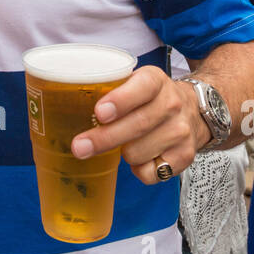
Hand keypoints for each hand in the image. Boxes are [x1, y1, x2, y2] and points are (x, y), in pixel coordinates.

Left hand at [70, 67, 207, 184]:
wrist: (192, 111)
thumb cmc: (149, 99)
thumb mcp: (133, 83)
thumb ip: (108, 90)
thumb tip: (60, 104)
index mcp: (155, 80)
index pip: (142, 87)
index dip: (120, 100)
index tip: (99, 112)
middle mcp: (172, 104)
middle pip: (136, 125)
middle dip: (103, 139)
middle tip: (79, 146)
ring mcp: (181, 131)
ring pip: (137, 152)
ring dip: (122, 153)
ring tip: (125, 143)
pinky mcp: (184, 156)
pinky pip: (150, 173)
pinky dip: (139, 170)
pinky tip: (142, 157)